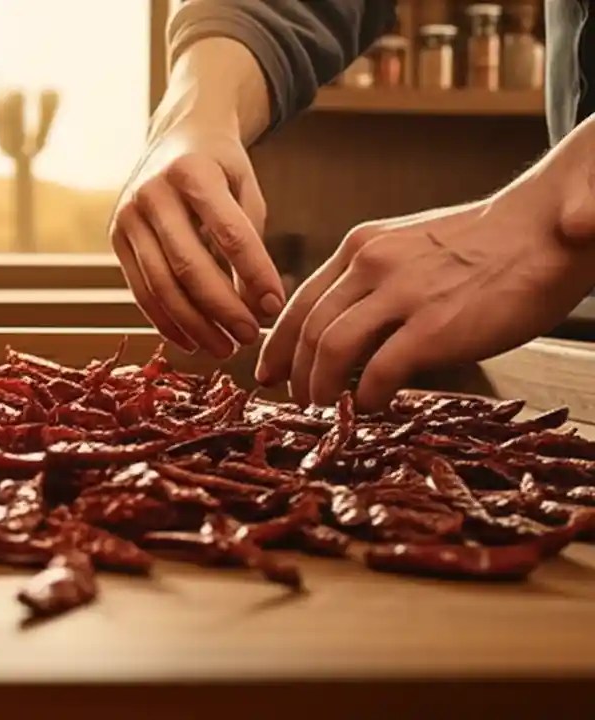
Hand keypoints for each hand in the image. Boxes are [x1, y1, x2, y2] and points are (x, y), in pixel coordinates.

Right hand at [109, 105, 284, 358]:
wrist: (174, 135)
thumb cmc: (219, 165)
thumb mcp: (244, 185)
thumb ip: (250, 238)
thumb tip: (254, 304)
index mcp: (192, 171)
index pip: (229, 232)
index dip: (255, 274)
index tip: (276, 307)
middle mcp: (152, 192)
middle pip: (189, 266)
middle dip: (223, 309)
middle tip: (251, 337)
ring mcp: (128, 215)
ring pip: (161, 285)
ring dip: (195, 325)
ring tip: (226, 349)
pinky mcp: (116, 238)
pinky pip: (141, 290)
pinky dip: (167, 322)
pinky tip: (192, 342)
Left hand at [257, 186, 594, 411]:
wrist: (548, 230)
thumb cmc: (486, 247)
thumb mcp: (410, 247)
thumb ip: (373, 279)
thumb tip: (341, 319)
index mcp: (361, 246)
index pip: (301, 300)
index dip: (277, 343)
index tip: (268, 371)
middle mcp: (372, 264)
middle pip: (310, 329)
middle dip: (295, 374)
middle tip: (297, 401)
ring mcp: (403, 295)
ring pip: (331, 349)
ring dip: (321, 387)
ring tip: (326, 409)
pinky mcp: (434, 327)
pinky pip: (379, 372)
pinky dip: (366, 396)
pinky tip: (372, 406)